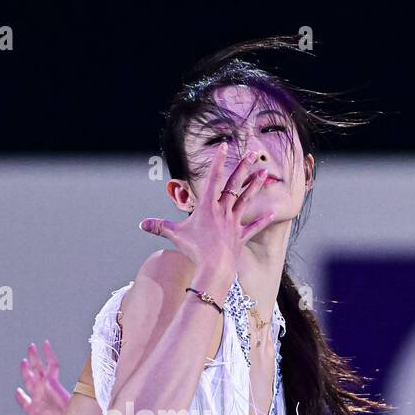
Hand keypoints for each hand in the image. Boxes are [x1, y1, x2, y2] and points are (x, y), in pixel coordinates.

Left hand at [0, 340, 69, 414]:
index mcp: (33, 409)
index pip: (24, 400)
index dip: (20, 396)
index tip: (17, 391)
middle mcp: (39, 396)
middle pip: (30, 379)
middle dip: (27, 371)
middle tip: (23, 362)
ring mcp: (46, 387)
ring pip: (39, 368)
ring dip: (34, 358)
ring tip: (31, 347)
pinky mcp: (53, 381)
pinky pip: (52, 364)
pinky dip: (49, 354)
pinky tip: (45, 344)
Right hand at [138, 143, 275, 273]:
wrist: (214, 268)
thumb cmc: (195, 251)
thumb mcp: (175, 236)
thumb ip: (159, 227)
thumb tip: (142, 224)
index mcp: (207, 207)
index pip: (213, 178)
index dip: (218, 161)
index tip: (225, 146)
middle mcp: (223, 211)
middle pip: (234, 184)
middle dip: (243, 167)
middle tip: (253, 153)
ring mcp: (233, 223)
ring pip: (246, 200)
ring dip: (255, 186)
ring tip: (264, 173)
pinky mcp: (240, 237)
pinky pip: (253, 227)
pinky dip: (262, 220)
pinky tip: (272, 213)